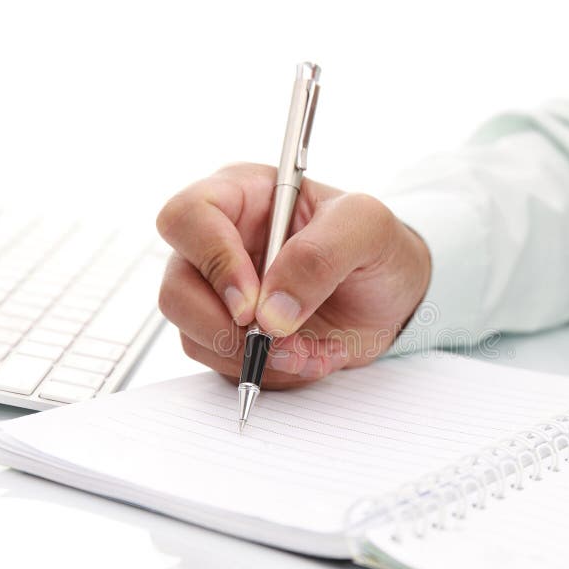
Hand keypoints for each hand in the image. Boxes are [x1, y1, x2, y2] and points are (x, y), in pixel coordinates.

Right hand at [156, 163, 430, 387]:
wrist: (391, 298)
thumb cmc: (377, 247)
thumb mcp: (367, 229)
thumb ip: (320, 256)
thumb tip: (270, 311)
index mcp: (243, 196)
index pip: (188, 217)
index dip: (213, 262)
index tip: (252, 304)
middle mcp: (221, 243)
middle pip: (177, 288)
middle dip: (227, 328)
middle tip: (281, 340)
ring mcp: (220, 293)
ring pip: (193, 333)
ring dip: (255, 355)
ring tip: (312, 349)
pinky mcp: (231, 333)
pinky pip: (223, 362)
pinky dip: (268, 371)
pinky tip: (310, 356)